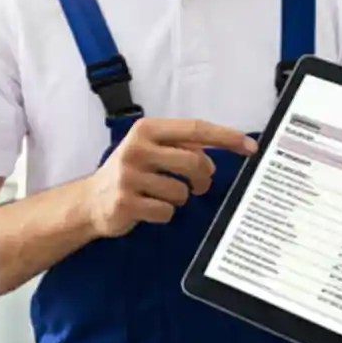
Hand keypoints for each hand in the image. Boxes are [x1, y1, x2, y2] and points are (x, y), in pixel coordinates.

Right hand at [84, 118, 256, 237]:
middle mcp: (137, 148)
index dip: (226, 137)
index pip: (196, 128)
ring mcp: (129, 176)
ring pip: (182, 191)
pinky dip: (164, 214)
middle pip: (194, 161)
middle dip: (204, 177)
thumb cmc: (131, 172)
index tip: (251, 147)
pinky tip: (149, 209)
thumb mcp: (151, 149)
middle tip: (200, 185)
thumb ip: (182, 146)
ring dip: (180, 198)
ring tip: (163, 195)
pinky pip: (166, 211)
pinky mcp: (125, 202)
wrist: (90, 201)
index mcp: (147, 129)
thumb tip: (220, 152)